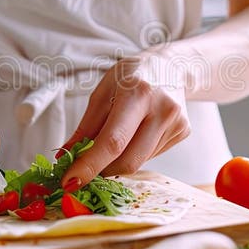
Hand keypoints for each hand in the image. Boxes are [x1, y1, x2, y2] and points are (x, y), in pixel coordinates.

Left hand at [60, 54, 190, 190]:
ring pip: (138, 162)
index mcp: (139, 93)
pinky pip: (150, 156)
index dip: (90, 165)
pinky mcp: (183, 132)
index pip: (113, 141)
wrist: (170, 66)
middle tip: (85, 167)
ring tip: (117, 136)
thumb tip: (66, 156)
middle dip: (102, 170)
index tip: (70, 182)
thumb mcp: (102, 92)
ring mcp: (176, 123)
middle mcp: (162, 109)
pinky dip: (134, 152)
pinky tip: (137, 131)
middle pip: (128, 160)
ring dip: (118, 160)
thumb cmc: (131, 76)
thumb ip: (85, 127)